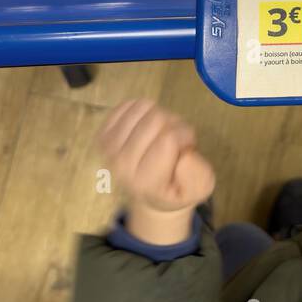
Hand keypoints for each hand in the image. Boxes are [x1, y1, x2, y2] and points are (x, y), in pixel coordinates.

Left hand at [99, 99, 215, 245]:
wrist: (149, 197)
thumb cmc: (177, 190)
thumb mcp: (199, 189)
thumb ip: (198, 176)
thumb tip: (185, 156)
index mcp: (146, 181)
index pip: (169, 138)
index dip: (186, 135)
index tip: (187, 148)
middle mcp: (122, 165)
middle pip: (156, 119)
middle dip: (175, 124)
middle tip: (176, 141)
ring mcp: (109, 149)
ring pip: (143, 107)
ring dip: (160, 115)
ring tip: (162, 134)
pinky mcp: (103, 135)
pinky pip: (127, 105)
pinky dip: (143, 110)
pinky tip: (147, 127)